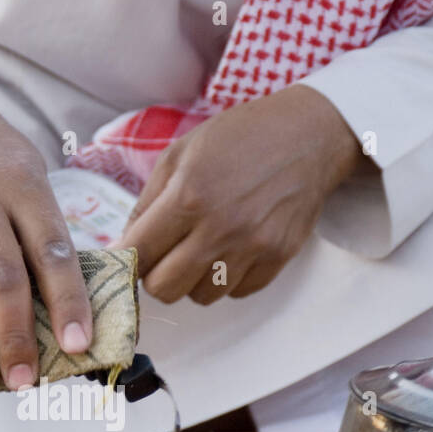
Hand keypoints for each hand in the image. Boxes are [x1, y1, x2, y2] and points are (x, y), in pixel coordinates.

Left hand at [119, 84, 362, 303]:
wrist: (308, 135)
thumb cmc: (238, 137)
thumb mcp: (180, 154)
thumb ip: (147, 204)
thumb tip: (124, 247)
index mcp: (188, 196)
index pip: (138, 254)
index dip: (127, 258)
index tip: (131, 255)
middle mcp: (219, 228)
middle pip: (165, 289)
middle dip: (158, 276)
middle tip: (166, 255)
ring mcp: (252, 247)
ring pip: (201, 297)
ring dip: (195, 279)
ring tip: (204, 248)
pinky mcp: (278, 257)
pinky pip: (237, 293)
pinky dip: (228, 279)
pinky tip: (232, 249)